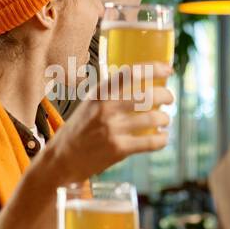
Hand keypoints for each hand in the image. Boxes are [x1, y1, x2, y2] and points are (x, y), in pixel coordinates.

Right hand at [42, 63, 174, 181]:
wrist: (60, 160)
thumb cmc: (78, 131)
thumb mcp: (88, 105)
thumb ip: (109, 94)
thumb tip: (140, 85)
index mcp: (99, 94)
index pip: (130, 73)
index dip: (153, 68)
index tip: (168, 69)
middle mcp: (106, 108)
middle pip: (147, 96)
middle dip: (165, 95)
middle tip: (169, 99)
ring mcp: (112, 129)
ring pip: (152, 118)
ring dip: (165, 118)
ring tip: (165, 120)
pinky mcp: (118, 149)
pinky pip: (150, 142)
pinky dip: (161, 140)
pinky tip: (162, 138)